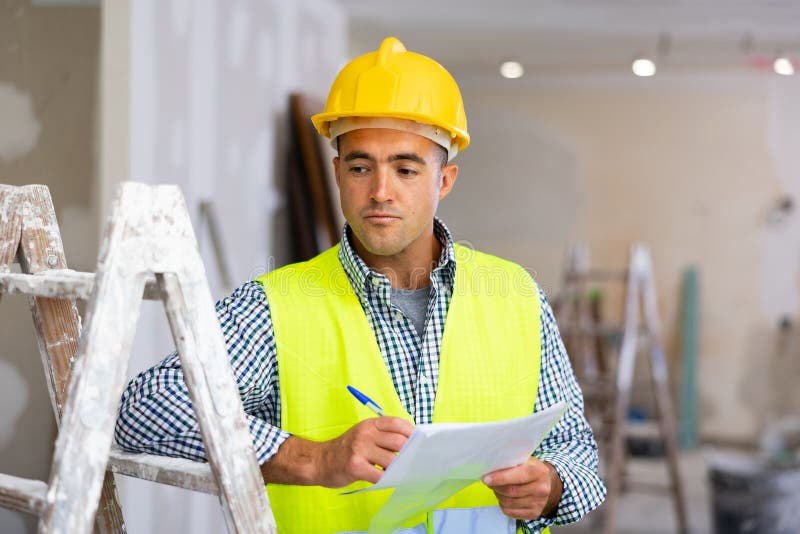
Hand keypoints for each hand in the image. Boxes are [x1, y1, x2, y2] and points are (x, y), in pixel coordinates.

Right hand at [261, 416, 413, 487]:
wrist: (319, 461)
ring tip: (398, 471)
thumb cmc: (346, 449)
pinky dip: (387, 479)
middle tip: (412, 461)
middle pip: (398, 442)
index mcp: (370, 424)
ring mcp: (360, 449)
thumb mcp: (363, 434)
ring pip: (391, 460)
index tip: (417, 443)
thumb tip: (410, 444)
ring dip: (398, 468)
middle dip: (408, 453)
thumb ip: (382, 435)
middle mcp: (365, 434)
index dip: (411, 433)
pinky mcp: (355, 466)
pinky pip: (379, 475)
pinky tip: (386, 479)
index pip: (397, 423)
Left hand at [482, 458, 562, 519]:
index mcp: (539, 471)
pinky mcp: (534, 513)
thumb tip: (491, 467)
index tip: (486, 478)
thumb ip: (512, 462)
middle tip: (489, 481)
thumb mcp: (526, 460)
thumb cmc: (532, 470)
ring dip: (498, 495)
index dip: (500, 478)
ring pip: (508, 503)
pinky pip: (510, 512)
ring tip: (497, 488)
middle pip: (510, 491)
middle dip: (495, 487)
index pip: (518, 476)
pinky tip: (504, 497)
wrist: (549, 484)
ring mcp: (538, 503)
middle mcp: (541, 488)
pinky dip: (503, 505)